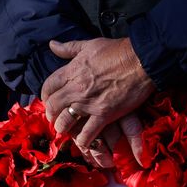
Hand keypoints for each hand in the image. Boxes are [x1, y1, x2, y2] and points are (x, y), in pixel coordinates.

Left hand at [41, 37, 153, 161]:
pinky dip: (83, 140)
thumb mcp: (89, 44)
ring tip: (64, 129)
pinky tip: (82, 142)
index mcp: (72, 71)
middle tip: (53, 117)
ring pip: (65, 121)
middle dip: (50, 113)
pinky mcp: (104, 114)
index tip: (48, 99)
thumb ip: (69, 47)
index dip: (45, 94)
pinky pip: (88, 133)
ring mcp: (89, 103)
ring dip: (62, 127)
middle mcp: (76, 88)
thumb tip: (52, 45)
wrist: (140, 60)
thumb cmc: (117, 51)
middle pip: (53, 105)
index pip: (48, 86)